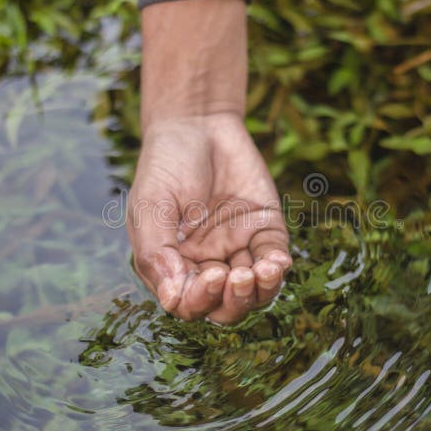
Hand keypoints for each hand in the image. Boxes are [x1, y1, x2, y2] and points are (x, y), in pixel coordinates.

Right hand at [128, 112, 290, 323]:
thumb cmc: (165, 164)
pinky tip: (277, 261)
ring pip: (254, 291)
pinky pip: (274, 258)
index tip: (210, 276)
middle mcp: (206, 264)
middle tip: (239, 278)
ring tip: (263, 271)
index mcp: (173, 265)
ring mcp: (237, 249)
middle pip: (224, 307)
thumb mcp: (151, 206)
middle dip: (234, 302)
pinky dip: (278, 267)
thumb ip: (157, 252)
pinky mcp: (264, 230)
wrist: (197, 123)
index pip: (188, 303)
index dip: (200, 300)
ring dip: (261, 290)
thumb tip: (172, 298)